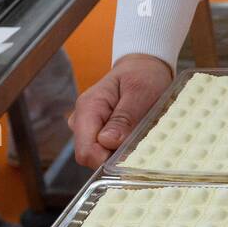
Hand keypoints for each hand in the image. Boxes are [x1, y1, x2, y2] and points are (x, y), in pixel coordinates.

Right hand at [69, 53, 171, 167]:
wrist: (144, 67)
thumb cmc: (144, 75)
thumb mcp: (140, 92)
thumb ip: (124, 118)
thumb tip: (107, 142)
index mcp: (88, 108)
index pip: (86, 151)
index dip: (107, 159)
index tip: (131, 154)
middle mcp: (82, 120)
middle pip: (92, 156)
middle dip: (117, 155)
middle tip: (142, 139)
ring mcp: (89, 128)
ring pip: (101, 155)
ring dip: (123, 150)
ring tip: (142, 131)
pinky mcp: (99, 133)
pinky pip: (108, 150)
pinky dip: (125, 147)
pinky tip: (138, 133)